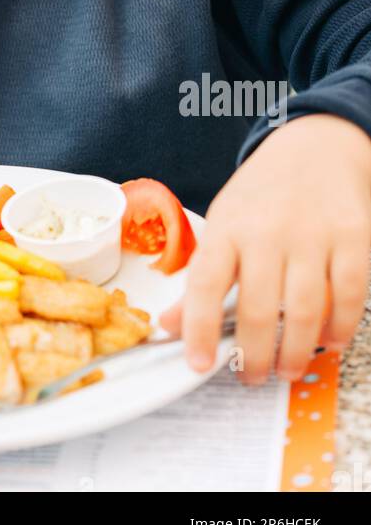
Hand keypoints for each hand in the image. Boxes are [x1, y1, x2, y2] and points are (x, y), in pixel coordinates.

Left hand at [159, 115, 370, 383]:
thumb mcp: (224, 224)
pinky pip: (350, 295)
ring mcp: (312, 233)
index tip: (198, 363)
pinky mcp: (353, 236)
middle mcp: (267, 230)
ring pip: (304, 310)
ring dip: (295, 351)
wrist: (316, 148)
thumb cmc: (263, 196)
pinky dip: (340, 327)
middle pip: (257, 307)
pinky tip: (328, 341)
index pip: (205, 283)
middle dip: (253, 356)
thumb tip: (171, 325)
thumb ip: (201, 277)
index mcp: (227, 226)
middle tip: (251, 376)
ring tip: (286, 369)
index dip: (198, 327)